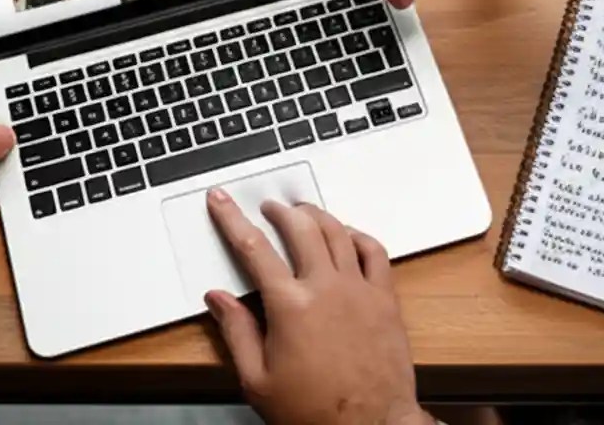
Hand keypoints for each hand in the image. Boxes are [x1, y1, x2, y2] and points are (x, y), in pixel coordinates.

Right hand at [204, 190, 431, 424]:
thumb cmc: (314, 412)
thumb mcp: (258, 380)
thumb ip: (237, 332)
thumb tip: (218, 299)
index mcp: (290, 306)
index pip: (253, 248)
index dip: (232, 219)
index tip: (221, 201)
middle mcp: (326, 288)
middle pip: (300, 228)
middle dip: (279, 211)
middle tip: (268, 207)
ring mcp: (359, 290)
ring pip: (337, 232)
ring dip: (316, 216)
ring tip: (303, 212)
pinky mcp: (385, 300)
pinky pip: (375, 252)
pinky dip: (358, 236)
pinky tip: (348, 236)